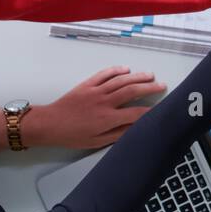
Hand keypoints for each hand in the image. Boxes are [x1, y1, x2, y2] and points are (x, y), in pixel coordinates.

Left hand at [27, 67, 165, 148]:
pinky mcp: (87, 84)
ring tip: (149, 75)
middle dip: (149, 87)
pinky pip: (105, 74)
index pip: (135, 113)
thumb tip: (134, 129)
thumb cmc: (71, 135)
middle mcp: (104, 102)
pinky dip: (116, 70)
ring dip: (137, 76)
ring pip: (121, 80)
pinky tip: (125, 69)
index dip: (149, 111)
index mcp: (107, 118)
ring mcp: (96, 91)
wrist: (49, 124)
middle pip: (132, 90)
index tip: (158, 110)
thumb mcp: (96, 142)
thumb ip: (117, 134)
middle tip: (161, 85)